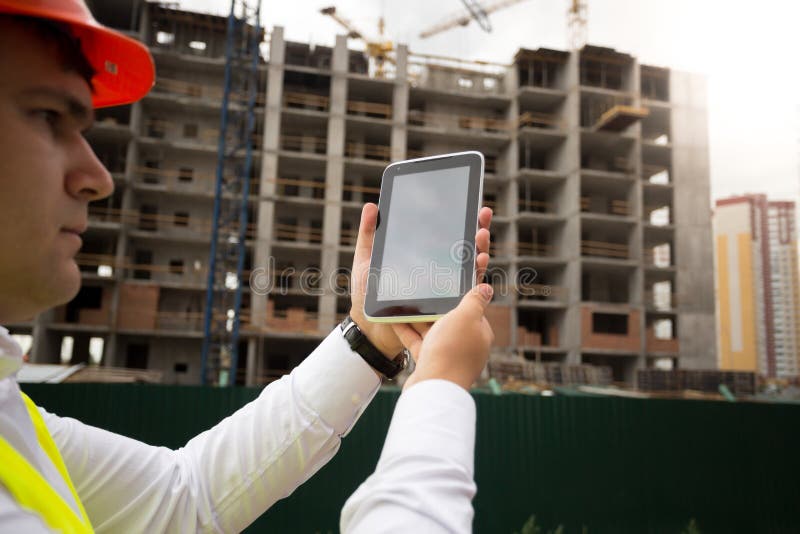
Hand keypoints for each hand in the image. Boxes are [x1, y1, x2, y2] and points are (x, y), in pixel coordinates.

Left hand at [349, 203, 492, 357]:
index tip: (469, 203)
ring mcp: (444, 288)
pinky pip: (467, 289)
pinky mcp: (447, 305)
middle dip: (478, 229)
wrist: (368, 326)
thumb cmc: (367, 294)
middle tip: (484, 213)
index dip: (459, 220)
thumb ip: (369, 233)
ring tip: (482, 234)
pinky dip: (475, 274)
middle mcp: (438, 271)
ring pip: (470, 266)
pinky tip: (479, 260)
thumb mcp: (366, 259)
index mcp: (423, 257)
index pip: (445, 235)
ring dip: (480, 249)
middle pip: (464, 248)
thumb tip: (372, 204)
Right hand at [391, 284, 493, 390]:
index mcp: (479, 333)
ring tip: (406, 301)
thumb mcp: (466, 317)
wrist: (433, 388)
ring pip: (432, 331)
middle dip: (436, 307)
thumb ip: (475, 300)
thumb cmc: (452, 351)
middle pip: (450, 320)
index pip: (472, 310)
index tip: (448, 283)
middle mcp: (466, 346)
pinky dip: (407, 330)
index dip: (461, 297)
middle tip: (423, 290)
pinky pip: (418, 342)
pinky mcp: (430, 363)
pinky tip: (394, 319)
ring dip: (418, 317)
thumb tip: (487, 288)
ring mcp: (447, 355)